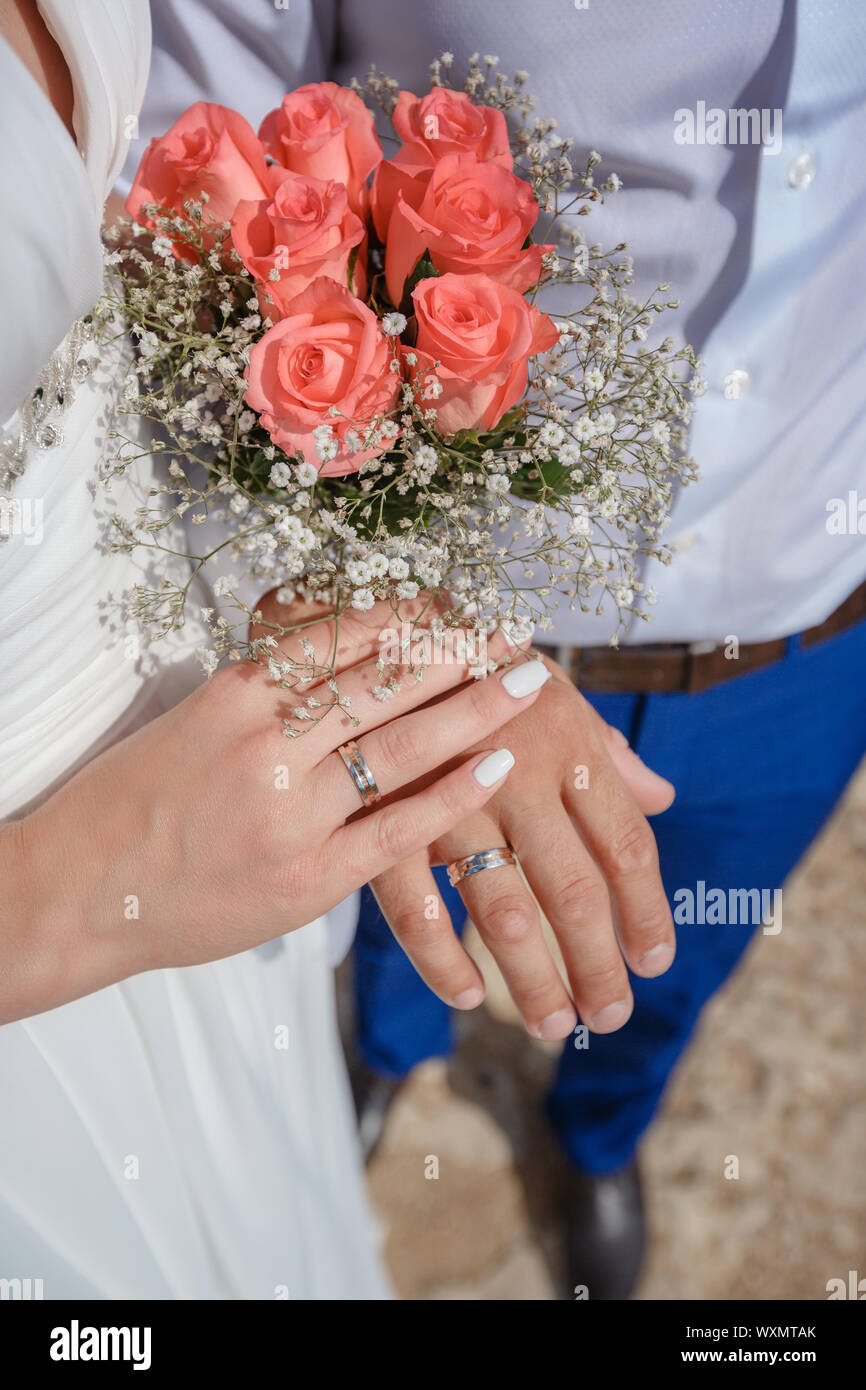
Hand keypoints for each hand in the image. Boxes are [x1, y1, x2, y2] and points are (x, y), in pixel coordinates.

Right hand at [0, 601, 546, 1023]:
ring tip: (527, 682)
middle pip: (386, 682)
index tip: (456, 597)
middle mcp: (268, 745)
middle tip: (516, 627)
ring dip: (474, 709)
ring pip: (403, 747)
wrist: (77, 893)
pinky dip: (452, 798)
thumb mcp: (190, 723)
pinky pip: (397, 832)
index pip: (342, 638)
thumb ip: (265, 696)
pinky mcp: (308, 879)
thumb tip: (341, 661)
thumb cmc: (128, 806)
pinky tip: (497, 768)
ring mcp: (292, 814)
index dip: (410, 614)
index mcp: (236, 696)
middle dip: (460, 650)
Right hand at [368, 655, 676, 1038]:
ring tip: (553, 1026)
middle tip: (610, 1016)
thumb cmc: (473, 659)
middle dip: (597, 964)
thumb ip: (603, 749)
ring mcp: (449, 796)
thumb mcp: (548, 689)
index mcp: (566, 740)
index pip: (625, 844)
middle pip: (574, 890)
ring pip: (502, 910)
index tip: (655, 960)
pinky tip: (465, 995)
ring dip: (532, 979)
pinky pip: (416, 906)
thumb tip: (661, 797)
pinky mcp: (386, 815)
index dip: (646, 910)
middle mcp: (517, 772)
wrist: (373, 620)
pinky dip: (440, 959)